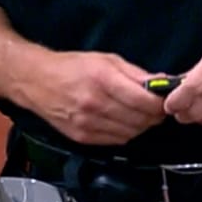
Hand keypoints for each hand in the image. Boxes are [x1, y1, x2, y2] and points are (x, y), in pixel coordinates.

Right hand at [17, 51, 169, 145]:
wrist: (36, 81)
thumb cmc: (73, 66)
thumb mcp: (107, 60)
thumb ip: (136, 74)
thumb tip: (163, 82)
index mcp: (103, 80)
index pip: (144, 101)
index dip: (160, 104)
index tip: (165, 100)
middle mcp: (96, 104)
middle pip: (140, 119)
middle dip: (154, 115)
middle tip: (156, 108)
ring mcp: (88, 123)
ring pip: (131, 133)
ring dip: (142, 126)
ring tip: (140, 115)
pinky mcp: (83, 137)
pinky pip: (117, 141)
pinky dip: (126, 133)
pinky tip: (125, 122)